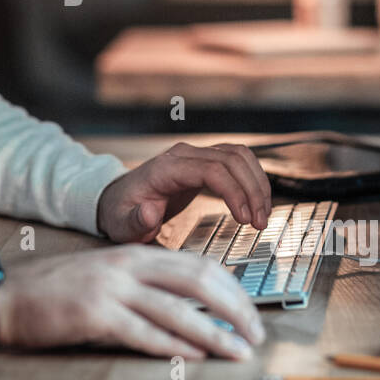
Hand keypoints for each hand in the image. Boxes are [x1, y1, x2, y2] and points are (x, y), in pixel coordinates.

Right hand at [0, 245, 264, 359]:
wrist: (4, 297)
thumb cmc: (55, 293)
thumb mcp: (104, 276)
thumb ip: (143, 284)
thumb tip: (191, 307)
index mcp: (131, 254)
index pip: (196, 264)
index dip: (231, 288)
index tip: (250, 312)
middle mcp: (125, 265)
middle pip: (196, 280)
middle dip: (234, 308)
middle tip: (256, 332)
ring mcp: (109, 288)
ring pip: (176, 309)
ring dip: (213, 333)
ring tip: (237, 350)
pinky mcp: (93, 314)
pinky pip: (142, 332)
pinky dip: (172, 346)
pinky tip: (193, 357)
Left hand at [95, 141, 272, 243]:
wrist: (117, 200)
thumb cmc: (121, 213)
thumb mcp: (121, 224)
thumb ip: (134, 220)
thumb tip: (149, 212)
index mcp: (165, 169)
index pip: (211, 170)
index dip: (234, 192)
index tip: (245, 219)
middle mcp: (182, 156)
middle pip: (230, 160)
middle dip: (251, 191)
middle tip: (259, 223)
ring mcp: (194, 156)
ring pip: (238, 156)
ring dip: (256, 183)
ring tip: (262, 215)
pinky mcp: (204, 162)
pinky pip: (236, 161)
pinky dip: (252, 179)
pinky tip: (257, 202)